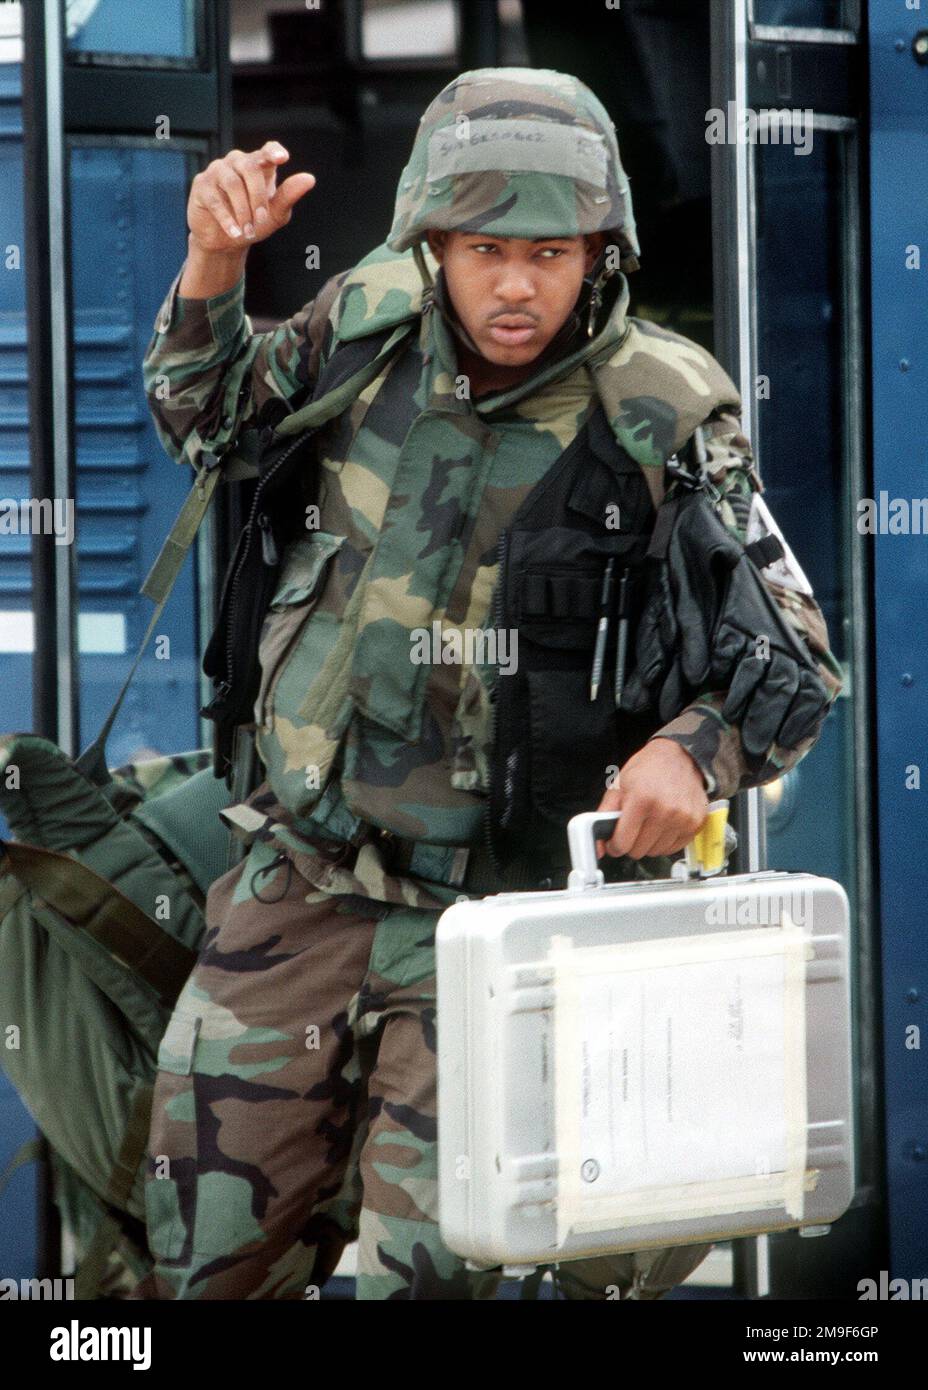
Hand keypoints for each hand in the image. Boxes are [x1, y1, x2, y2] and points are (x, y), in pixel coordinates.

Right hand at [187, 142, 315, 253]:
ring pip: (232, 183)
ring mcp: (217, 171)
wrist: (225, 241)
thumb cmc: (252, 223)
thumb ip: (289, 196)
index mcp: (258, 166)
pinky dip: (227, 218)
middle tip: (261, 221)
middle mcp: (237, 163)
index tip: (282, 158)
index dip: (273, 151)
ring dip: (243, 211)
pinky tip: (235, 233)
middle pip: (250, 167)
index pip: (266, 151)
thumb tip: (309, 179)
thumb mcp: (274, 213)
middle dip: (258, 197)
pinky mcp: (201, 185)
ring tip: (248, 232)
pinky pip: (215, 199)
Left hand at [594, 738, 708, 859]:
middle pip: (639, 850)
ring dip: (649, 843)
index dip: (615, 845)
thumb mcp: (618, 786)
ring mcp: (683, 818)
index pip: (623, 843)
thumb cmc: (647, 769)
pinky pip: (674, 848)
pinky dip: (666, 842)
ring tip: (649, 823)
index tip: (615, 842)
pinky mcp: (696, 823)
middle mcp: (665, 810)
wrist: (679, 756)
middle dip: (631, 842)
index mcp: (641, 799)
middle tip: (633, 827)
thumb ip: (604, 815)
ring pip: (657, 852)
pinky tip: (663, 825)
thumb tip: (598, 847)